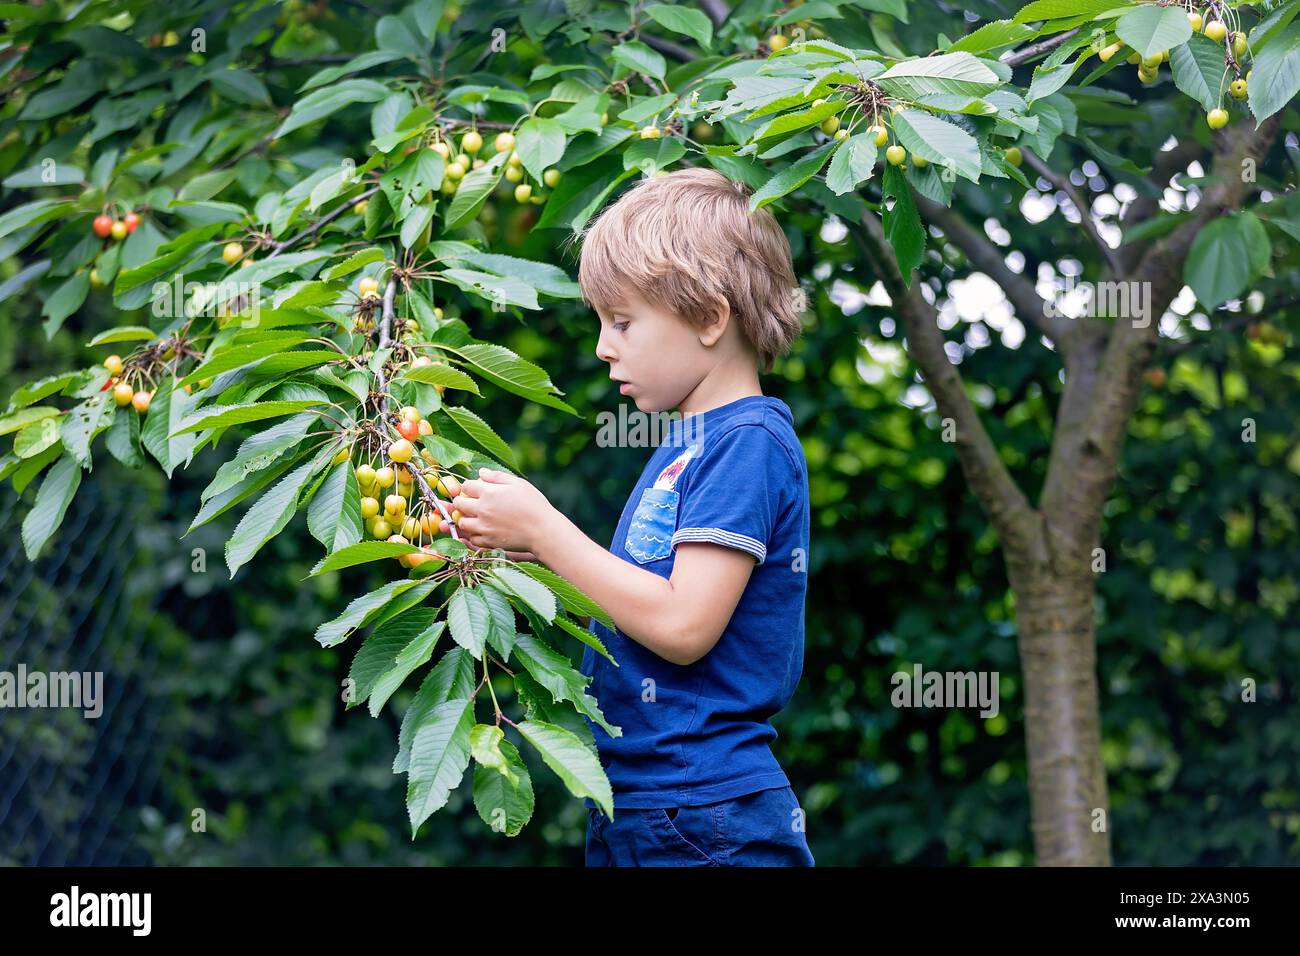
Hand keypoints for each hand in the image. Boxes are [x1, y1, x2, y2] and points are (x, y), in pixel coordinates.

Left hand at [438, 468, 552, 556]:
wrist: (542, 530)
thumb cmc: (534, 504)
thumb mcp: (518, 483)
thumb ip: (497, 476)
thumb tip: (481, 472)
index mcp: (488, 492)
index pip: (466, 486)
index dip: (469, 486)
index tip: (474, 489)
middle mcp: (482, 509)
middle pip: (459, 504)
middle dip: (461, 501)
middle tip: (469, 502)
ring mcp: (483, 527)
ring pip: (462, 523)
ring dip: (465, 519)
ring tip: (474, 517)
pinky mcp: (488, 542)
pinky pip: (472, 539)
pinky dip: (473, 535)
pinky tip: (482, 530)